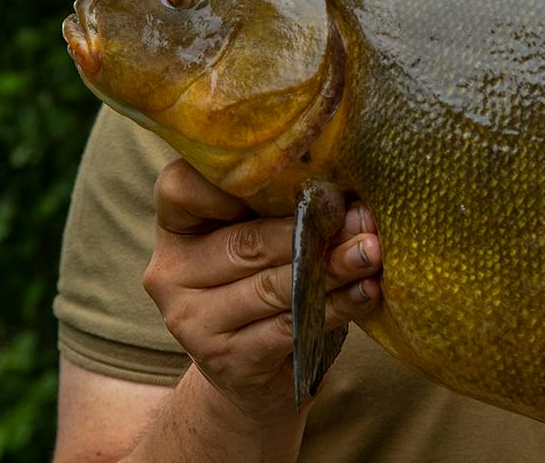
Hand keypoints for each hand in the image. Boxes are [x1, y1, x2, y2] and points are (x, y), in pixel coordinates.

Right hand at [141, 160, 383, 419]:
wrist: (252, 371)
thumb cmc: (262, 278)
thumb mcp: (260, 233)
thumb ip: (286, 208)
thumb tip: (349, 198)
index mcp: (175, 227)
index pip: (182, 188)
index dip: (236, 177)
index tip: (298, 173)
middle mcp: (172, 274)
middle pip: (245, 242)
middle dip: (312, 228)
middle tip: (362, 216)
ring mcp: (193, 322)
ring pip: (272, 286)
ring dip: (331, 267)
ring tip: (371, 251)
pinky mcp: (228, 360)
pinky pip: (289, 326)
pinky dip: (335, 305)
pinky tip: (365, 290)